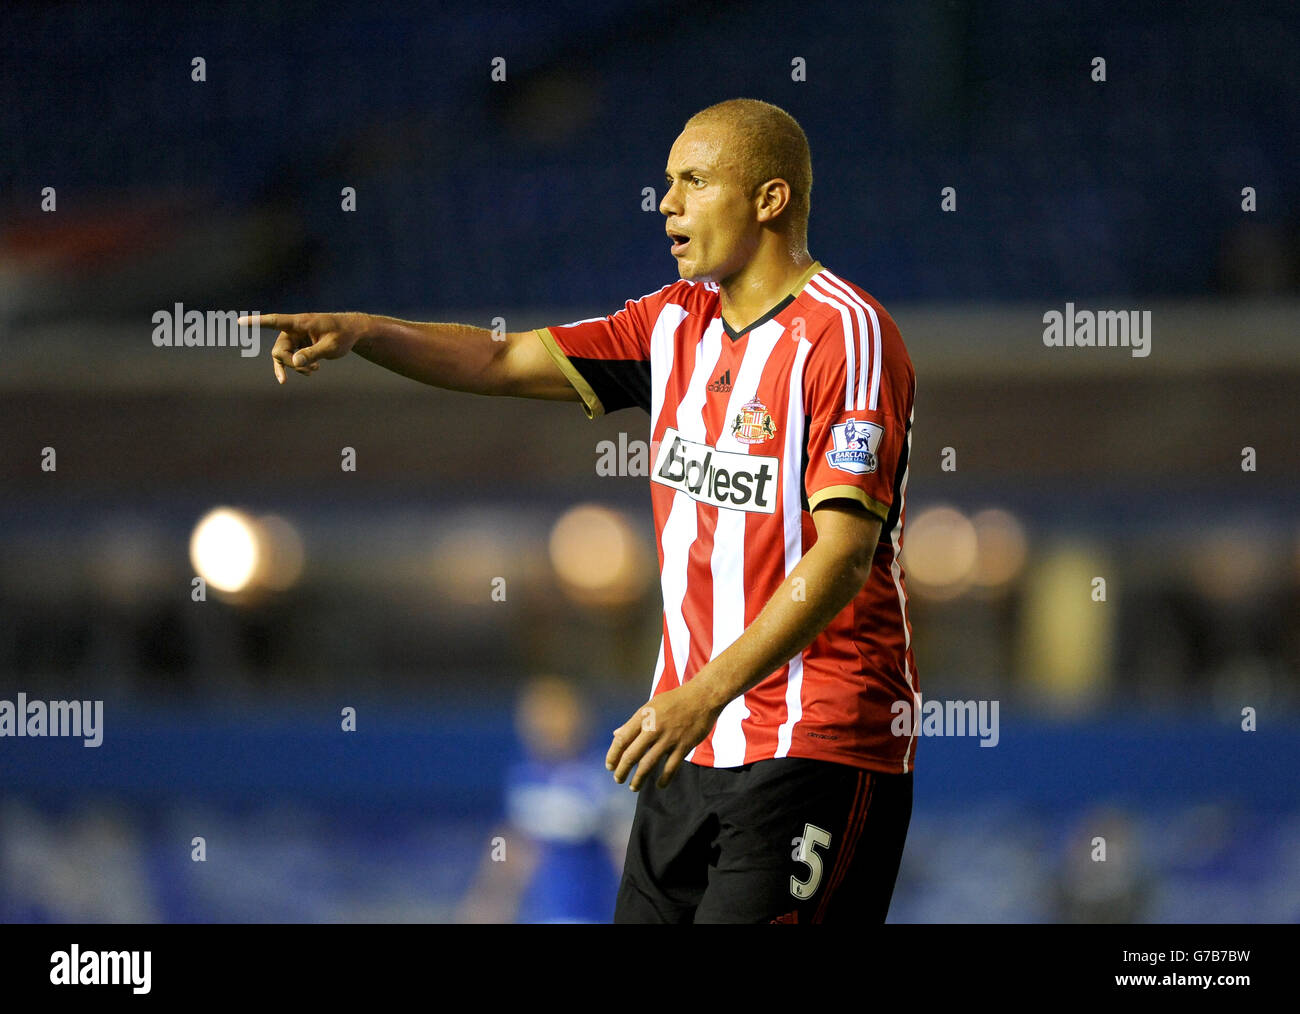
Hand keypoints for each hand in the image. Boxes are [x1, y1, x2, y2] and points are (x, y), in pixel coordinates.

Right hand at [236, 312, 370, 383]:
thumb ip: (312, 354)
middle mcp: (293, 328)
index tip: (240, 322)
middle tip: (312, 371)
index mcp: (300, 322)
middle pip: (279, 350)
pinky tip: (313, 371)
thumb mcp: (330, 347)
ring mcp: (295, 337)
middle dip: (290, 364)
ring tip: (314, 372)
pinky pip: (290, 358)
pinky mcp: (298, 344)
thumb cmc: (343, 335)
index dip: (257, 322)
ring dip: (295, 367)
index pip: (274, 321)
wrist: (352, 332)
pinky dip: (298, 367)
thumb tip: (294, 362)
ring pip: (283, 356)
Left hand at [606, 680, 723, 791]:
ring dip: (639, 779)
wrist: (703, 696)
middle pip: (632, 755)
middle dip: (622, 770)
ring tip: (634, 786)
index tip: (609, 766)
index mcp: (643, 716)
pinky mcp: (684, 746)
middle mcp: (653, 728)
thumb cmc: (675, 700)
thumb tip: (616, 734)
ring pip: (648, 764)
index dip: (613, 755)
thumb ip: (633, 722)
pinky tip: (660, 785)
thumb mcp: (650, 706)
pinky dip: (664, 779)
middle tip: (618, 779)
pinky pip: (671, 768)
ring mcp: (669, 738)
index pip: (622, 739)